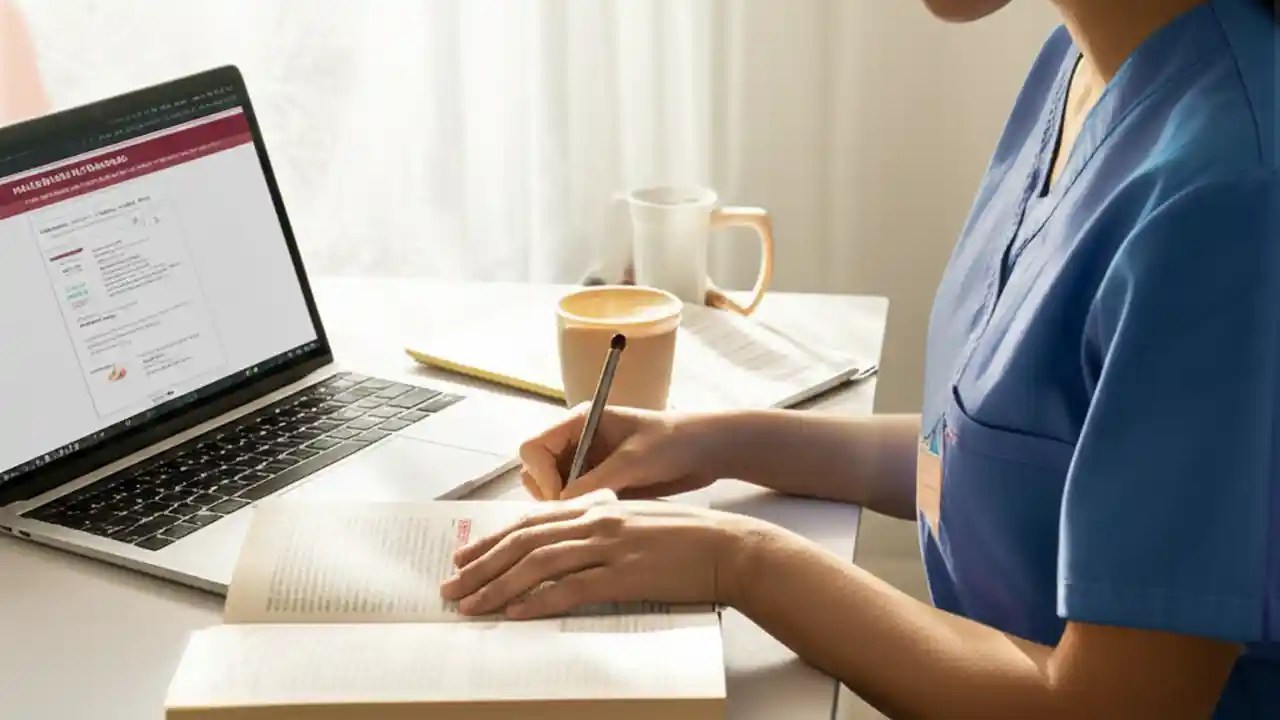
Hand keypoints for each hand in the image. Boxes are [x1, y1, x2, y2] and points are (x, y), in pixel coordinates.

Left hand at [438, 501, 764, 618]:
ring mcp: (609, 548)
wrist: (729, 547)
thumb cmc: (688, 539)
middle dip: (482, 565)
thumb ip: (603, 530)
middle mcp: (596, 523)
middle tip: (451, 587)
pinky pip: (570, 590)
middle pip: (524, 542)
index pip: (531, 522)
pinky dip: (537, 601)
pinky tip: (514, 614)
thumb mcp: (638, 523)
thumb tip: (573, 547)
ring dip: (497, 586)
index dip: (493, 540)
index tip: (465, 556)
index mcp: (597, 509)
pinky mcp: (624, 575)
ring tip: (470, 606)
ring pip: (538, 565)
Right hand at [519, 405, 721, 500]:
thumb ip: (595, 481)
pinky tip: (602, 520)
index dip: (540, 474)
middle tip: (577, 512)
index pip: (533, 448)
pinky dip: (580, 514)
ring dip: (565, 507)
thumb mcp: (634, 460)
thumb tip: (561, 506)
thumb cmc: (673, 443)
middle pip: (536, 472)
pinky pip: (576, 503)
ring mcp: (588, 465)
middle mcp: (576, 443)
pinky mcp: (601, 485)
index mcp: (578, 423)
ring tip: (593, 515)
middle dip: (549, 494)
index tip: (562, 497)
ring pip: (553, 492)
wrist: (707, 452)